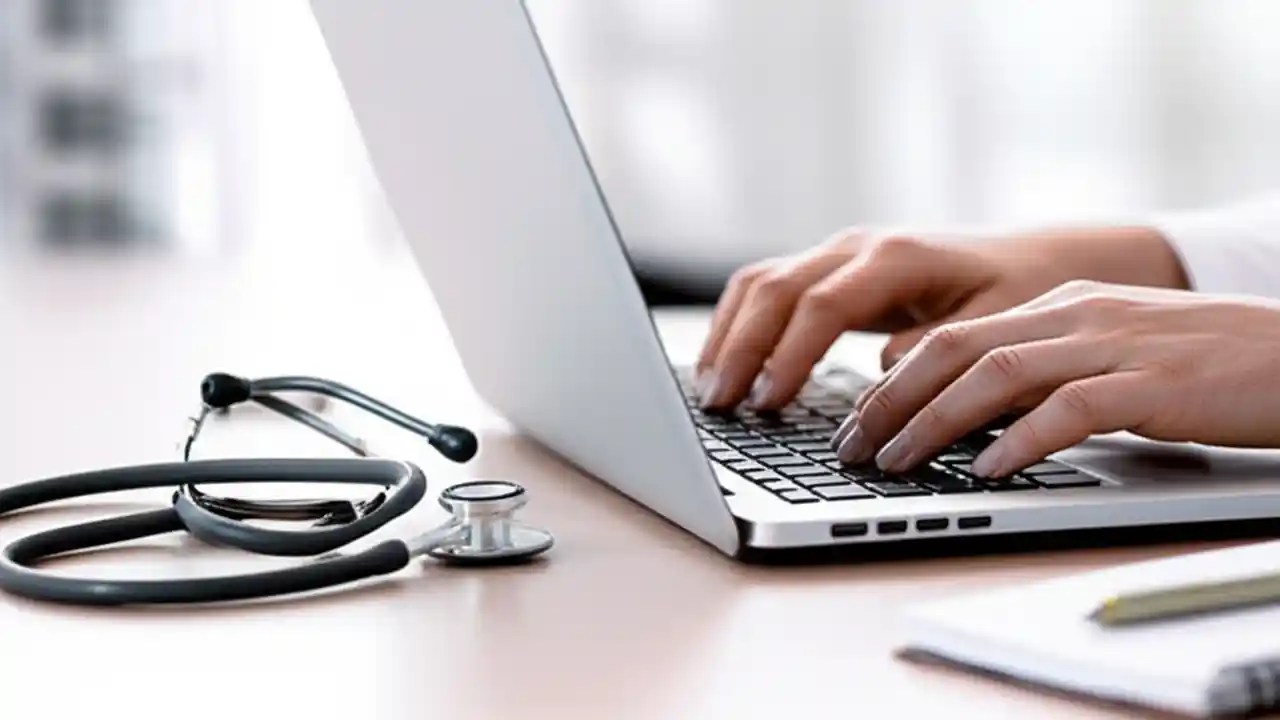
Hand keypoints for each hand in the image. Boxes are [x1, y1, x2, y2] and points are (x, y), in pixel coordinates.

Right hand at [695, 226, 1186, 409]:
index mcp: (898, 257)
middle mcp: (859, 247)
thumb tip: (880, 373)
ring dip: (729, 335)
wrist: (1038, 260)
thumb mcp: (997, 325)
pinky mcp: (833, 270)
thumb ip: (937, 350)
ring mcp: (841, 253)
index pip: (822, 305)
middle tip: (718, 404)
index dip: (788, 355)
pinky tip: (729, 365)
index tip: (768, 401)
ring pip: (761, 282)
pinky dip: (741, 325)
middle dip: (739, 347)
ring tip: (711, 391)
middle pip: (775, 288)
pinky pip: (769, 289)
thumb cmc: (1021, 295)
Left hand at [839, 281, 1279, 476]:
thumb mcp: (1110, 354)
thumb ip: (1046, 373)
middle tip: (853, 448)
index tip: (857, 421)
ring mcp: (1114, 345)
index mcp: (1059, 308)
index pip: (950, 336)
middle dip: (891, 402)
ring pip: (996, 375)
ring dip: (935, 422)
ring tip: (897, 461)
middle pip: (954, 350)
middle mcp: (1075, 317)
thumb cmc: (1203, 364)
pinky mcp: (1154, 383)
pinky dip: (1020, 439)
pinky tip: (987, 469)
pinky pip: (1069, 409)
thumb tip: (975, 417)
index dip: (892, 381)